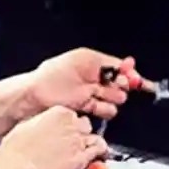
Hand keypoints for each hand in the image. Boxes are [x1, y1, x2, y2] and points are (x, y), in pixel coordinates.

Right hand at [0, 106, 108, 168]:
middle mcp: (72, 124)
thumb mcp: (29, 123)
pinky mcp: (81, 157)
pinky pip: (99, 151)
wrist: (17, 164)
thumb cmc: (17, 147)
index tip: (66, 132)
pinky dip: (100, 153)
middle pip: (86, 125)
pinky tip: (98, 157)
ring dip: (91, 144)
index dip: (71, 125)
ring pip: (95, 137)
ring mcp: (78, 141)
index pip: (74, 115)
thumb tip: (47, 124)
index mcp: (60, 112)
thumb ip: (44, 121)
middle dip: (80, 134)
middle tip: (72, 143)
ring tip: (85, 150)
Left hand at [21, 47, 142, 120]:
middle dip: (123, 85)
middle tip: (119, 86)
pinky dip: (105, 109)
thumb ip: (106, 62)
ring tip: (104, 96)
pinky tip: (98, 107)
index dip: (129, 72)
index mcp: (93, 62)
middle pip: (121, 83)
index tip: (134, 77)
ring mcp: (90, 93)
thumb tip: (125, 64)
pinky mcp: (85, 108)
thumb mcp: (83, 59)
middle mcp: (93, 77)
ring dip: (113, 98)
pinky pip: (105, 110)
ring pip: (115, 98)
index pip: (120, 66)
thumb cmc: (52, 74)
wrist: (34, 97)